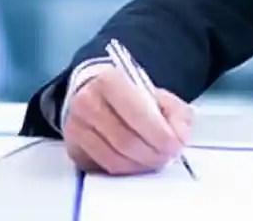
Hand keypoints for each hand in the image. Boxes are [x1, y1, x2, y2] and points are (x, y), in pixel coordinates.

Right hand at [63, 67, 192, 174]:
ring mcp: (76, 127)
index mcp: (109, 81)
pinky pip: (103, 168)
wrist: (94, 93)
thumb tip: (179, 136)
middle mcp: (87, 102)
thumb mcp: (157, 94)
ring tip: (155, 159)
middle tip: (168, 156)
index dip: (159, 134)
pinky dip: (126, 170)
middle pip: (126, 141)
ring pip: (114, 159)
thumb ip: (175, 113)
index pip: (137, 114)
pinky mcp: (73, 148)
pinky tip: (137, 163)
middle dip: (153, 154)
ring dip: (141, 165)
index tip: (175, 144)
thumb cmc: (129, 95)